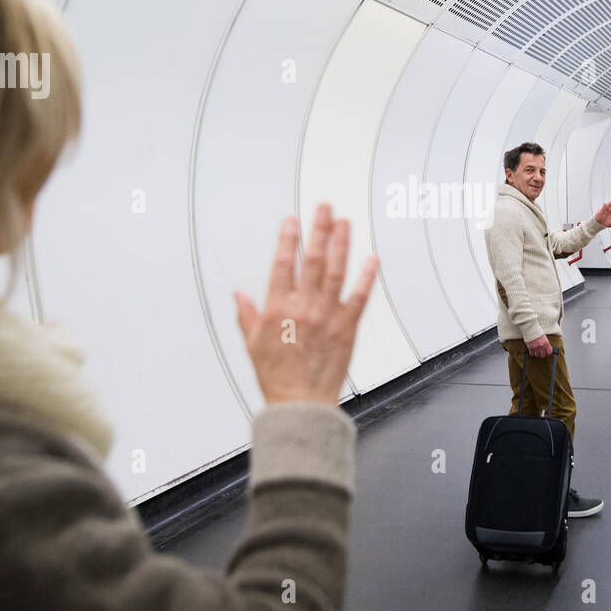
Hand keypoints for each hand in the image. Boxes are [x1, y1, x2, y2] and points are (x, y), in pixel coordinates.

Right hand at [234, 204, 377, 405]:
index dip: (287, 238)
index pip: (282, 263)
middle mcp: (303, 307)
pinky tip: (372, 259)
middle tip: (324, 207)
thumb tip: (238, 295)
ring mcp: (327, 316)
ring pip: (336, 271)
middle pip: (312, 259)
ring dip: (342, 244)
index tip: (291, 220)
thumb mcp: (252, 344)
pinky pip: (359, 297)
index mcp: (278, 308)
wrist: (301, 403)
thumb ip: (247, 315)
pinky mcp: (347, 328)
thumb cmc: (276, 376)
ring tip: (344, 222)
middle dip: (318, 229)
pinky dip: (367, 277)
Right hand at [527, 334, 553, 357]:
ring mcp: (535, 347)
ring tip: (537, 352)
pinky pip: (531, 354)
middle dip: (542, 354)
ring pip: (537, 355)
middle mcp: (541, 346)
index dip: (548, 352)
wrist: (531, 329)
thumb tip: (546, 349)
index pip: (549, 352)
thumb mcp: (544, 337)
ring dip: (537, 354)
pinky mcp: (530, 347)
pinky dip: (532, 353)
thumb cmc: (538, 332)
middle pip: (543, 355)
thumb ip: (545, 343)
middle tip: (541, 352)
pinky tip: (533, 351)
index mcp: (546, 343)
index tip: (547, 352)